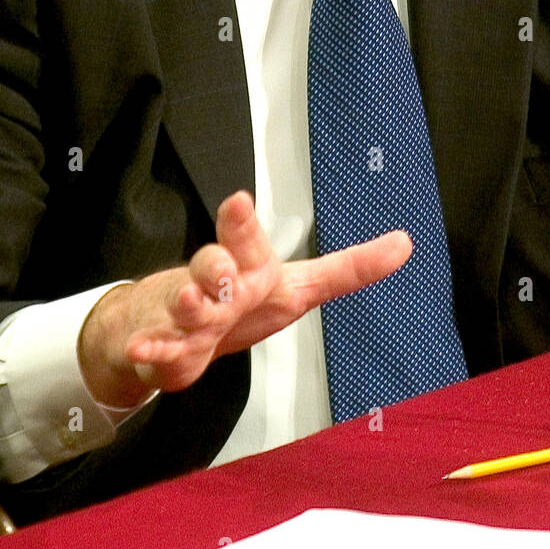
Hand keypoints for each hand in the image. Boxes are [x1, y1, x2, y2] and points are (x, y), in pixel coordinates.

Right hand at [78, 191, 410, 406]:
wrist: (171, 324)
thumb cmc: (241, 299)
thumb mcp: (300, 285)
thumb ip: (350, 268)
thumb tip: (406, 243)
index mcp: (250, 264)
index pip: (248, 238)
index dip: (242, 221)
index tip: (239, 201)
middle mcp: (216, 281)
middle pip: (213, 263)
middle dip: (216, 262)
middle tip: (222, 266)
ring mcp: (188, 311)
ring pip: (188, 303)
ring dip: (191, 303)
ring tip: (195, 305)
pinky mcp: (168, 346)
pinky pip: (158, 346)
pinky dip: (151, 347)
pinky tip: (143, 347)